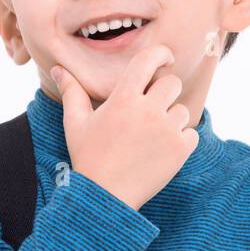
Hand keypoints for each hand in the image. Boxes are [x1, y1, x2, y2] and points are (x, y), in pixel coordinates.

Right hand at [50, 44, 197, 210]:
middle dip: (164, 91)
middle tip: (151, 107)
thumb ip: (71, 91)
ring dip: (171, 118)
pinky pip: (191, 133)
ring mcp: (166, 131)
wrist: (104, 196)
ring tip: (151, 135)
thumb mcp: (75, 122)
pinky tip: (161, 149)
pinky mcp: (180, 150)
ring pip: (182, 110)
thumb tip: (58, 69)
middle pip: (172, 83)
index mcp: (123, 99)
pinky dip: (181, 139)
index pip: (149, 60)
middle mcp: (148, 110)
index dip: (161, 54)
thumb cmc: (88, 156)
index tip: (165, 58)